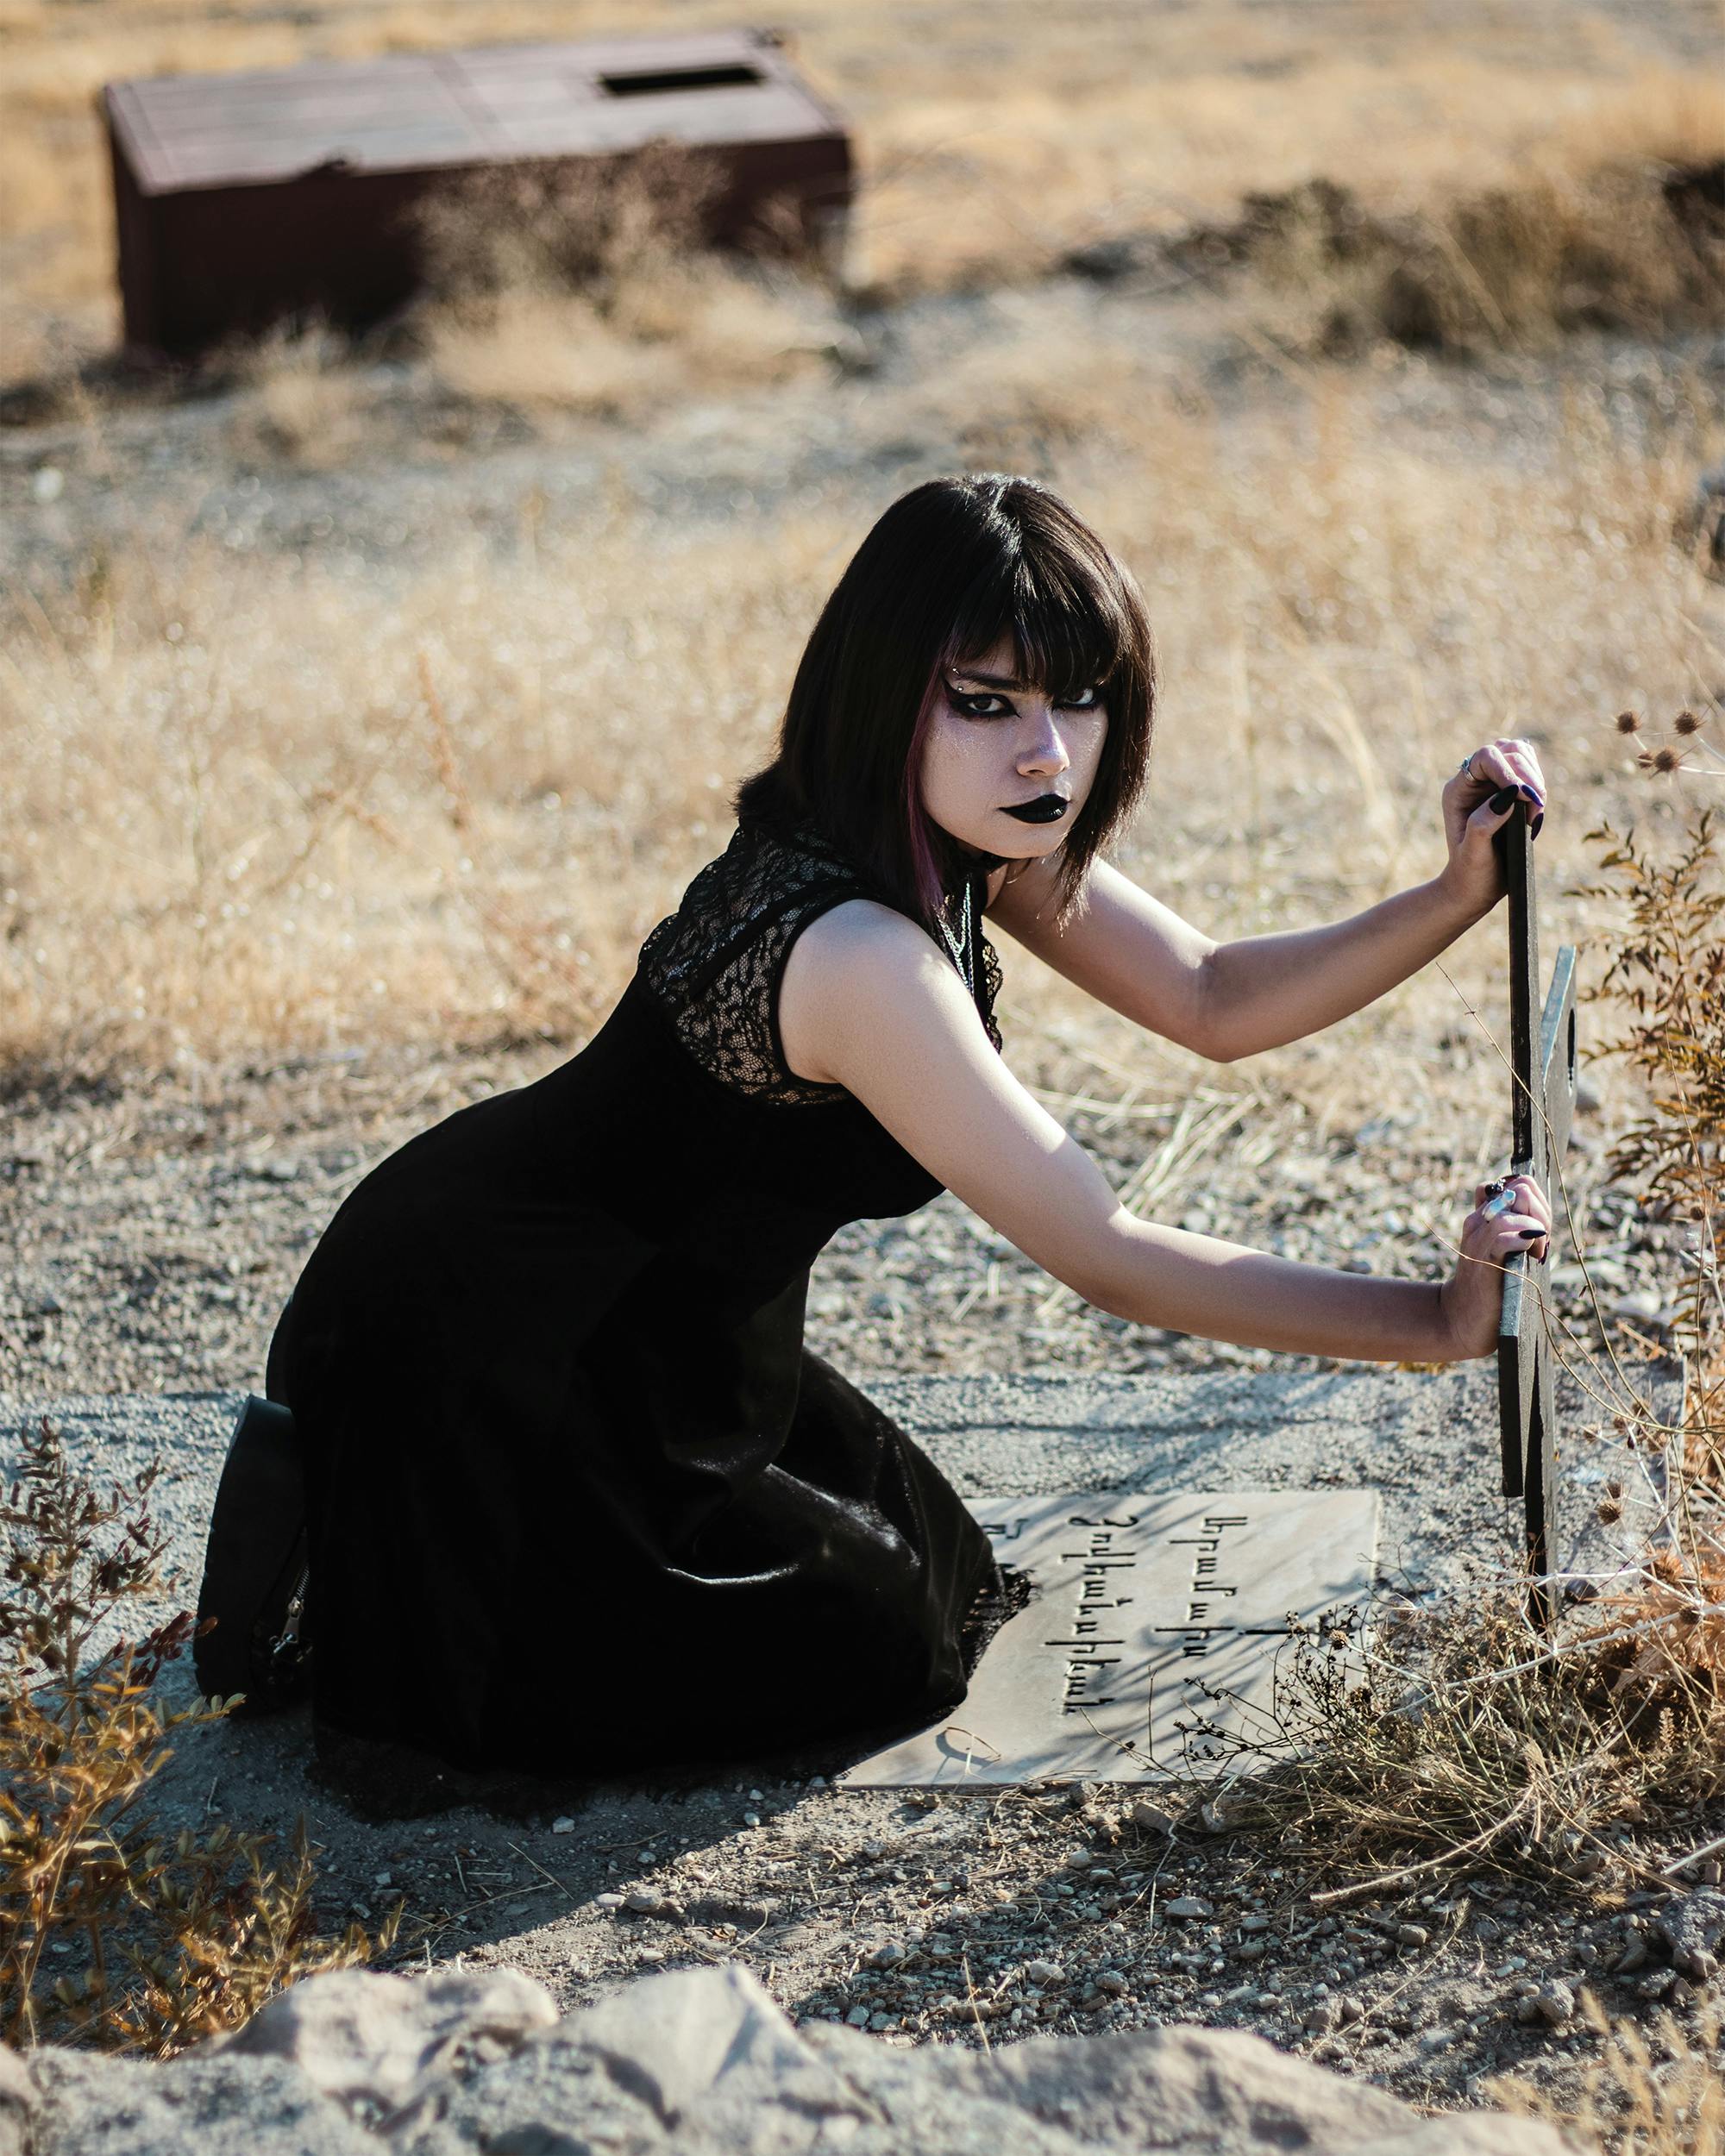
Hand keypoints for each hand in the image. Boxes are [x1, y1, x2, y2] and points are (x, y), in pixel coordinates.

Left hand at [1438, 738, 1546, 919]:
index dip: (1508, 770)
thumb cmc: (1471, 872)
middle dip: (1528, 777)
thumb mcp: (1473, 854)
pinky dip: (1539, 787)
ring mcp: (1495, 782)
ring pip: (1523, 756)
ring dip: (1536, 780)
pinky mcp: (1512, 790)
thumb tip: (1507, 796)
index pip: (1485, 758)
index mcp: (1458, 790)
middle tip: (1535, 810)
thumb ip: (1483, 824)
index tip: (1524, 795)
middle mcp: (1475, 780)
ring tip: (1535, 813)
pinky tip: (1536, 812)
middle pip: (1509, 751)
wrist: (1475, 885)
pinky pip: (1532, 772)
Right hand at [1439, 1172, 1552, 1358]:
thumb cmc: (1489, 1285)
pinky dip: (1523, 1240)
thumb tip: (1529, 1201)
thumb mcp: (1501, 1248)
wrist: (1463, 1320)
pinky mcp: (1483, 1261)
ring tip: (1535, 1253)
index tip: (1539, 1227)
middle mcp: (1478, 1221)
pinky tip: (1529, 1253)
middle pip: (1520, 1191)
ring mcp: (1477, 1240)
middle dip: (1540, 1213)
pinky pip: (1504, 1237)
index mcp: (1483, 1214)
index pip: (1519, 1183)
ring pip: (1513, 1214)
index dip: (1537, 1200)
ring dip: (1534, 1230)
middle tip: (1540, 1242)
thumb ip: (1514, 1224)